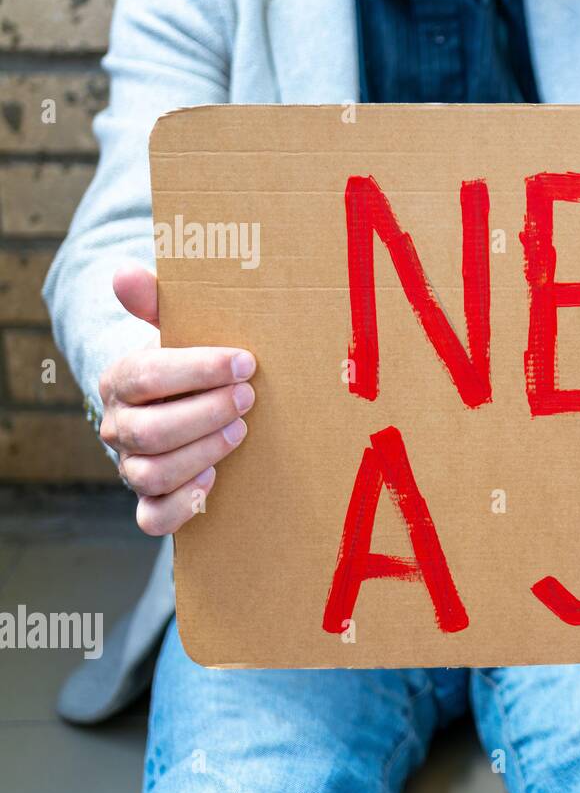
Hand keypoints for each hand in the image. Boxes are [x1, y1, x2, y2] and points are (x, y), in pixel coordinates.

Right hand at [98, 264, 256, 535]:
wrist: (184, 407)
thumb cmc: (189, 365)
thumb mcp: (178, 330)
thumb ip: (157, 303)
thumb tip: (124, 273)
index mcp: (120, 381)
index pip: (145, 375)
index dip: (196, 369)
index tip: (245, 361)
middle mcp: (119, 427)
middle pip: (149, 430)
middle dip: (205, 413)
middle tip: (249, 398)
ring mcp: (132, 467)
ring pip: (152, 473)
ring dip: (202, 452)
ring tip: (240, 430)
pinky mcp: (152, 501)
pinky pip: (153, 518)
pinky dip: (181, 505)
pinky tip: (212, 480)